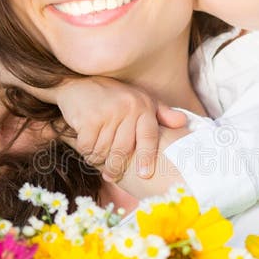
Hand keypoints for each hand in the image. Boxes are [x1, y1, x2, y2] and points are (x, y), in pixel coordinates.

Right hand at [55, 77, 185, 179]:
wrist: (76, 82)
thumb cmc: (111, 96)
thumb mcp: (139, 100)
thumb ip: (161, 113)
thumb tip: (183, 122)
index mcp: (143, 105)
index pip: (149, 137)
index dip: (147, 157)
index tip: (144, 175)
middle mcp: (128, 108)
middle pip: (124, 150)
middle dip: (116, 166)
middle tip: (111, 175)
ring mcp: (108, 112)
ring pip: (105, 150)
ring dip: (98, 157)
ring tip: (95, 154)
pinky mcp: (89, 118)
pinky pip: (89, 147)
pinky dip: (85, 149)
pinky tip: (84, 143)